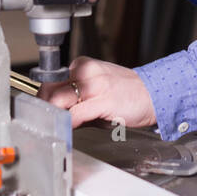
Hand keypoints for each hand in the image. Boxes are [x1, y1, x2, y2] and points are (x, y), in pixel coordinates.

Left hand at [39, 55, 155, 128]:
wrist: (155, 94)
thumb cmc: (128, 93)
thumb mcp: (98, 88)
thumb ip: (76, 98)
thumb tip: (56, 114)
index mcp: (83, 66)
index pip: (51, 81)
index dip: (43, 99)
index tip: (41, 111)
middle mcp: (87, 72)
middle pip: (50, 90)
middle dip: (45, 109)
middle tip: (45, 122)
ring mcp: (95, 85)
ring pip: (60, 101)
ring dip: (54, 117)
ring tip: (57, 127)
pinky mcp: (104, 101)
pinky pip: (76, 114)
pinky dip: (68, 124)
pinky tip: (69, 129)